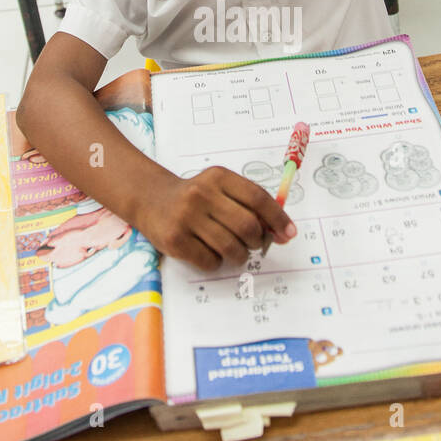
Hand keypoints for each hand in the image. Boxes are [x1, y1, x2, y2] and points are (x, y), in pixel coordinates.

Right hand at [137, 166, 296, 271]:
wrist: (151, 199)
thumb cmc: (196, 197)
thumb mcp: (220, 188)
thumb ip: (249, 204)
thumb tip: (281, 232)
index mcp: (218, 177)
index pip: (258, 198)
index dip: (278, 218)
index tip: (288, 234)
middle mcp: (201, 194)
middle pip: (247, 226)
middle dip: (257, 241)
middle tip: (254, 244)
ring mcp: (186, 217)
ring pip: (231, 248)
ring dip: (240, 255)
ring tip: (234, 251)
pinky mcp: (175, 240)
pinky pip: (210, 261)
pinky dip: (217, 262)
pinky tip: (210, 252)